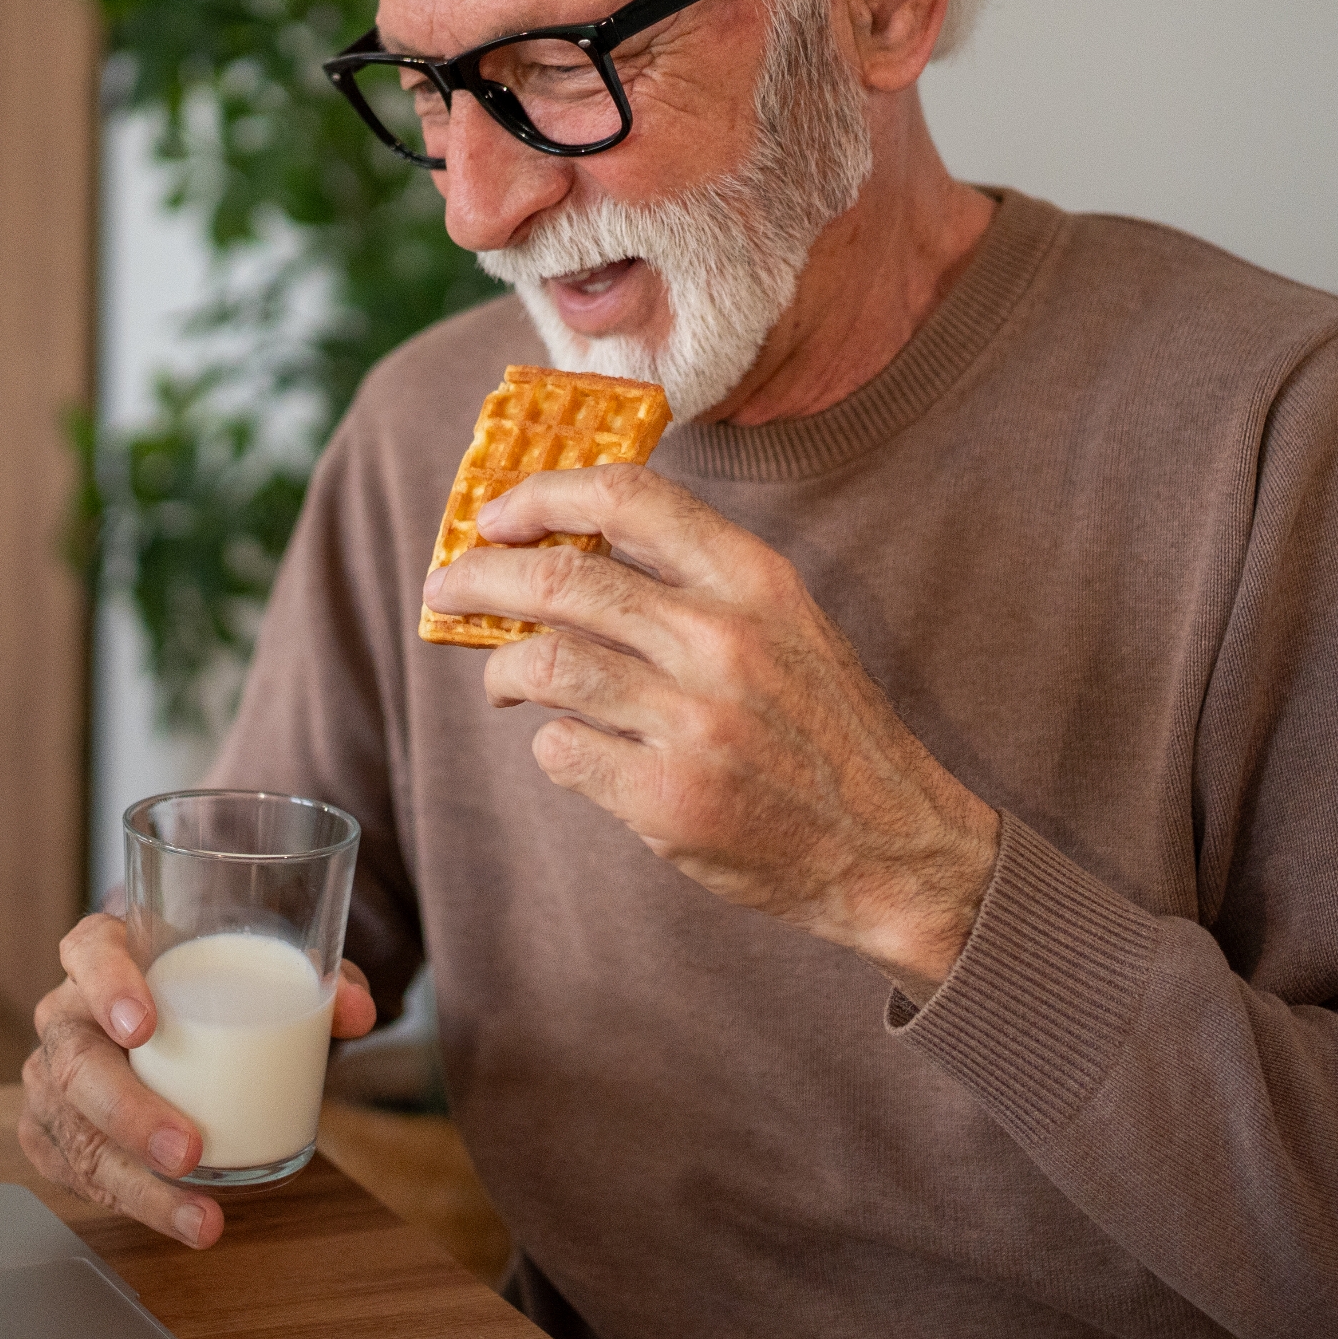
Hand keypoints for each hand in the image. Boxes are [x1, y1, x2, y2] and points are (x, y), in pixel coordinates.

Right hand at [17, 913, 378, 1247]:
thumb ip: (315, 983)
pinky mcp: (52, 1132)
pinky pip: (73, 1173)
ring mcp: (51, 1077)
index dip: (108, 988)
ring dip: (137, 1184)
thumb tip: (358, 1012)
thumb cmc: (206, 991)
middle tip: (189, 1149)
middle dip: (130, 1115)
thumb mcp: (256, 975)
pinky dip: (127, 1202)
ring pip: (73, 1135)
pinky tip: (176, 1216)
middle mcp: (67, 1014)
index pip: (88, 954)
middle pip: (75, 1064)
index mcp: (104, 954)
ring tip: (200, 1216)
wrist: (168, 1022)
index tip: (144, 1026)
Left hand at [423, 464, 1000, 994]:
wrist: (892, 843)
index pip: (626, 498)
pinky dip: (549, 742)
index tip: (495, 513)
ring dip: (502, 668)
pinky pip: (562, 749)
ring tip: (501, 679)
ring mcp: (694, 722)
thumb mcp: (782, 622)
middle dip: (480, 578)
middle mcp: (722, 640)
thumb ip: (692, 581)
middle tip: (446, 588)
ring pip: (546, 665)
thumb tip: (564, 550)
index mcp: (753, 580)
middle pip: (561, 581)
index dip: (541, 495)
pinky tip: (568, 743)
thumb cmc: (822, 727)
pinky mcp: (668, 799)